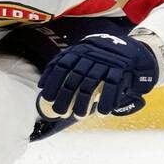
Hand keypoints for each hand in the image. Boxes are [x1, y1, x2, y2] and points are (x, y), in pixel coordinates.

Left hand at [37, 33, 158, 119]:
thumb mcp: (76, 54)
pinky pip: (112, 86)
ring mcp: (105, 62)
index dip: (53, 83)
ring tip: (79, 117)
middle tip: (61, 113)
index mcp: (76, 52)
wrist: (123, 46)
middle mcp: (89, 56)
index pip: (61, 68)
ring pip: (91, 85)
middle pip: (74, 80)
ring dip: (84, 103)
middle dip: (66, 98)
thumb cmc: (92, 56)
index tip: (47, 100)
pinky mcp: (120, 68)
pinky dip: (106, 101)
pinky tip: (101, 113)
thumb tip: (40, 85)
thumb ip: (59, 66)